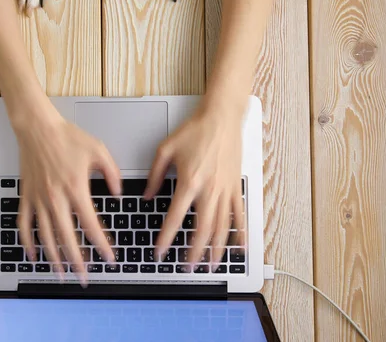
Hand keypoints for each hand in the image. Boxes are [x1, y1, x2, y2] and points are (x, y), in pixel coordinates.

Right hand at [14, 114, 118, 284]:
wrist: (38, 128)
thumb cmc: (67, 137)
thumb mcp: (99, 151)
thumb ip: (112, 174)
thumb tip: (117, 193)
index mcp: (76, 189)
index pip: (91, 225)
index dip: (102, 245)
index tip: (109, 258)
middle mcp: (56, 198)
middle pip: (67, 238)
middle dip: (77, 262)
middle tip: (84, 277)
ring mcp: (38, 199)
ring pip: (46, 236)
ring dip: (54, 258)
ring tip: (61, 274)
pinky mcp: (26, 196)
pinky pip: (25, 225)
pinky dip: (28, 242)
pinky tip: (34, 255)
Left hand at [145, 100, 246, 267]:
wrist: (221, 117)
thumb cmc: (195, 130)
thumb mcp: (165, 149)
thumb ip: (154, 176)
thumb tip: (146, 195)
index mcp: (189, 181)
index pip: (174, 218)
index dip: (166, 239)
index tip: (160, 252)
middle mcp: (209, 189)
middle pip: (202, 230)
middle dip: (194, 253)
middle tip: (186, 267)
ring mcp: (226, 189)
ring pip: (222, 228)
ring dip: (216, 250)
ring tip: (210, 266)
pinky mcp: (236, 187)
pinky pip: (239, 215)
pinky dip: (239, 233)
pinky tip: (238, 248)